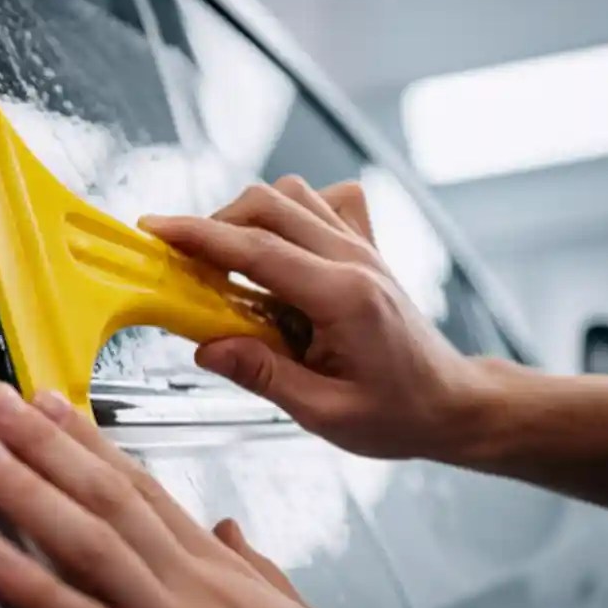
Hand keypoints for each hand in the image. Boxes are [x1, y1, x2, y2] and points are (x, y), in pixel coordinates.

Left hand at [0, 381, 324, 607]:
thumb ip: (251, 567)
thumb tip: (226, 529)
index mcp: (213, 568)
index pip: (143, 487)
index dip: (89, 441)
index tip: (47, 404)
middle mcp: (188, 585)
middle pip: (109, 498)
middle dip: (46, 444)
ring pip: (90, 544)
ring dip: (29, 492)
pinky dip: (36, 591)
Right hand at [141, 177, 497, 460]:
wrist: (451, 403)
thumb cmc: (398, 414)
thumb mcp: (325, 413)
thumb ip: (263, 375)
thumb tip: (206, 348)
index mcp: (344, 296)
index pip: (258, 248)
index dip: (199, 235)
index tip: (155, 230)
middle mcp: (354, 258)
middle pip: (269, 204)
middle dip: (213, 223)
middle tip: (179, 259)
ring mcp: (362, 247)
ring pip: (291, 194)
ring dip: (248, 217)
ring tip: (224, 263)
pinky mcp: (365, 247)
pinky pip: (322, 201)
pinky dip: (290, 211)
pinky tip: (279, 249)